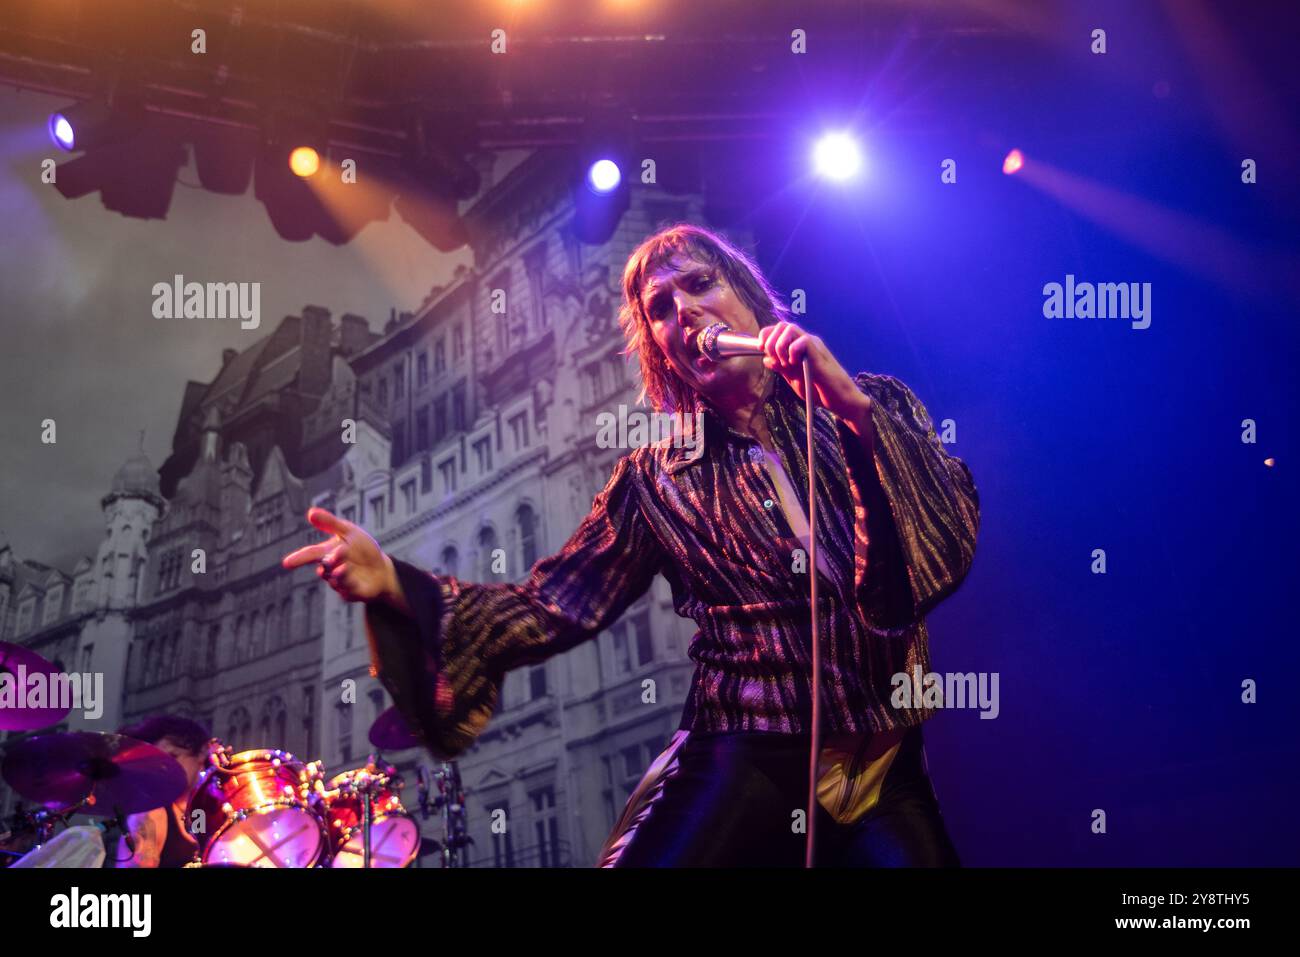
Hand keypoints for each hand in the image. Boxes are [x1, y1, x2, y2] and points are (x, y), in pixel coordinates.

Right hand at [281, 507, 407, 611]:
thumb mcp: (349, 532)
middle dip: (331, 560)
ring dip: (340, 573)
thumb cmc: (362, 549)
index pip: (310, 554)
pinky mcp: (352, 593)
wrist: (382, 569)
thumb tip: (310, 512)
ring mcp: (341, 583)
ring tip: (344, 566)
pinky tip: (354, 581)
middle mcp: (331, 569)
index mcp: (327, 553)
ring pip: (335, 580)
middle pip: (325, 566)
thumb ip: (330, 523)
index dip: (298, 558)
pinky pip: (348, 591)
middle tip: (340, 552)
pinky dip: (349, 585)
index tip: (286, 563)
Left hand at [757, 321, 872, 432]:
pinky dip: (792, 351)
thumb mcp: (794, 380)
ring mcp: (814, 347)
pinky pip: (803, 341)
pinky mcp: (819, 355)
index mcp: (800, 347)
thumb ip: (782, 369)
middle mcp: (807, 342)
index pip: (779, 329)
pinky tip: (794, 364)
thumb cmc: (820, 391)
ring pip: (790, 328)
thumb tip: (766, 359)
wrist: (841, 401)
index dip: (766, 335)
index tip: (761, 349)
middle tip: (774, 359)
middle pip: (782, 325)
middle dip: (770, 341)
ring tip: (784, 362)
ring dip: (780, 345)